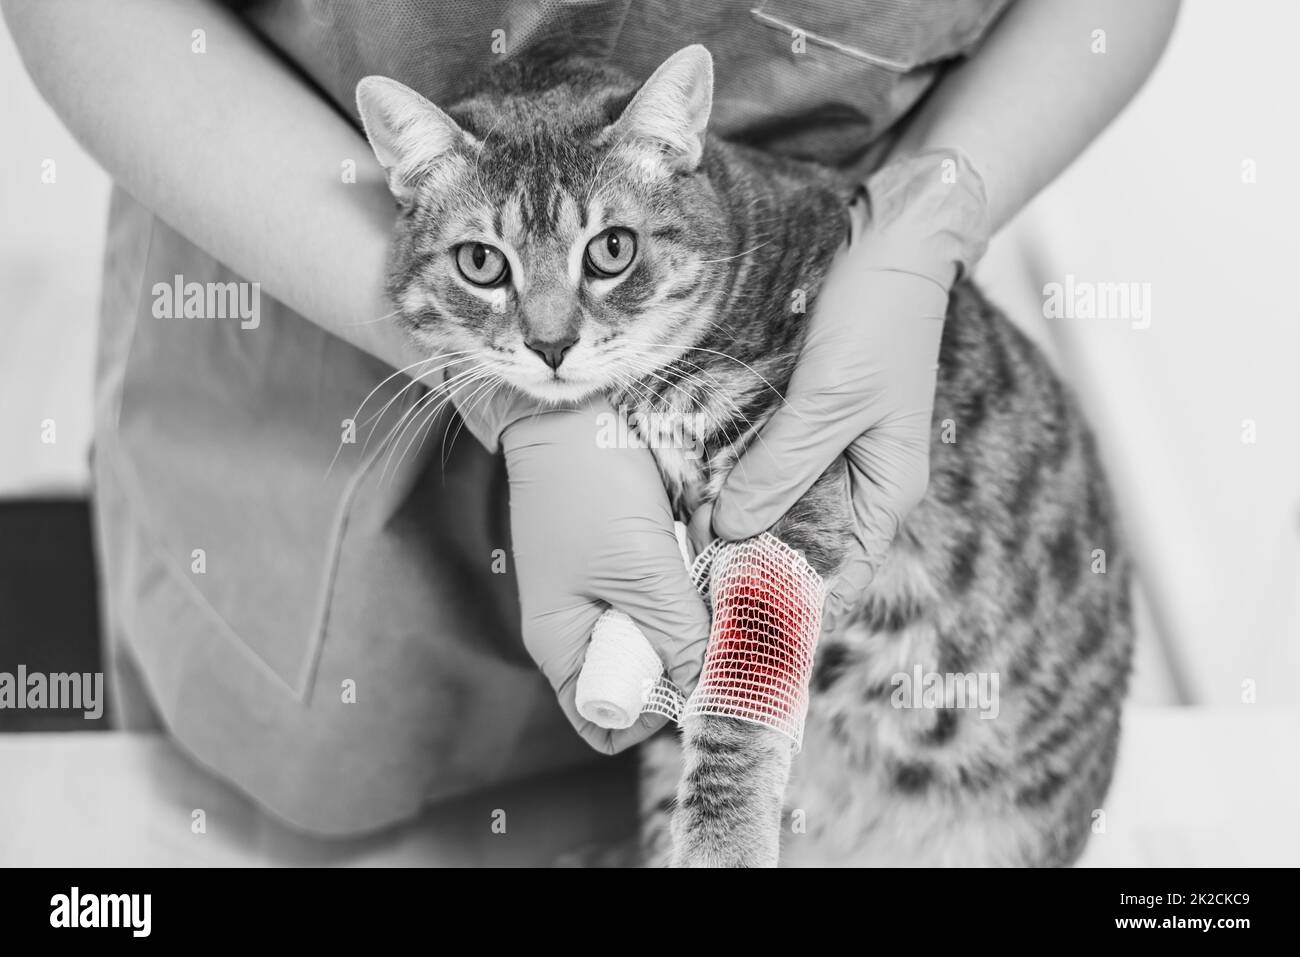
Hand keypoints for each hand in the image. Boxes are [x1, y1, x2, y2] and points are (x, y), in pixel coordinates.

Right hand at [492, 396, 709, 752]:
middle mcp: (580, 623)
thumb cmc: (588, 489)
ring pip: (661, 630)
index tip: (698, 689)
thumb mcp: (641, 570)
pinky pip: (665, 589)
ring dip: (693, 616)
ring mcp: (603, 586)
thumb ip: (678, 635)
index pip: (603, 719)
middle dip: (683, 662)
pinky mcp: (627, 554)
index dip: (652, 718)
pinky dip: (690, 580)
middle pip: (641, 676)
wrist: (572, 408)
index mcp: (562, 642)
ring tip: (718, 587)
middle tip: (724, 634)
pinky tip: (709, 555)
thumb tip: (712, 693)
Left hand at [708, 149, 990, 636]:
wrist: (892, 240)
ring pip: (784, 518)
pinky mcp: (806, 423)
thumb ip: (781, 469)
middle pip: (807, 556)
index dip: (797, 617)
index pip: (842, 580)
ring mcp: (834, 453)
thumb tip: (730, 531)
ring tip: (688, 576)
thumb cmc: (878, 320)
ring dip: (743, 542)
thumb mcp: (828, 401)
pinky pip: (771, 474)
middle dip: (758, 584)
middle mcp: (861, 483)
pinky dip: (741, 494)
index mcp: (887, 492)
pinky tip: (699, 509)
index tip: (744, 648)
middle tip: (697, 616)